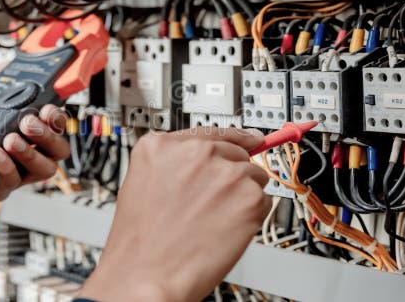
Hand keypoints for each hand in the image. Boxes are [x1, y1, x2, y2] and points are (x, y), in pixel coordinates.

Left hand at [0, 65, 70, 224]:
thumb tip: (9, 63)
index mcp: (18, 129)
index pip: (53, 126)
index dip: (57, 118)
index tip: (48, 107)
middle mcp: (19, 152)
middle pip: (56, 150)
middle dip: (48, 135)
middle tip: (29, 122)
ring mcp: (8, 172)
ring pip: (42, 170)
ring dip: (31, 152)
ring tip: (10, 139)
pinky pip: (11, 183)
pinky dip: (6, 167)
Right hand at [79, 127, 270, 300]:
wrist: (146, 274)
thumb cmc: (141, 241)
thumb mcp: (143, 183)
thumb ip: (175, 163)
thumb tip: (210, 158)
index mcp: (162, 145)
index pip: (210, 130)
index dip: (232, 138)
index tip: (250, 138)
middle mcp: (195, 151)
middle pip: (236, 152)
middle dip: (230, 177)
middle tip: (214, 205)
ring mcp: (224, 172)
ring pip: (252, 176)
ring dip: (241, 198)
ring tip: (212, 221)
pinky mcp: (248, 197)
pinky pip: (263, 201)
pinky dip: (251, 217)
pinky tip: (224, 230)